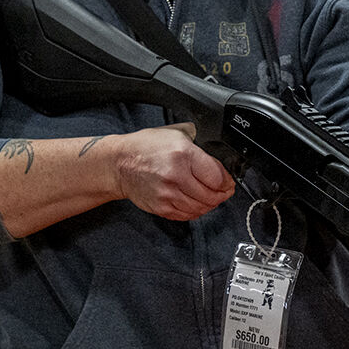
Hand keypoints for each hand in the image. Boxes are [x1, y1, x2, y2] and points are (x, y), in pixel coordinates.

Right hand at [113, 123, 235, 219]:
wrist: (119, 163)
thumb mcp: (176, 133)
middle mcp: (176, 175)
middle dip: (222, 194)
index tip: (229, 180)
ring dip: (211, 204)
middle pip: (212, 195)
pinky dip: (196, 211)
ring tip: (212, 197)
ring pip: (201, 208)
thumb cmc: (146, 147)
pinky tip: (197, 203)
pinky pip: (187, 215)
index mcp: (183, 154)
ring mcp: (168, 194)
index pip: (217, 176)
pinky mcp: (161, 207)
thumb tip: (220, 154)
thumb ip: (200, 142)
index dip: (227, 180)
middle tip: (225, 190)